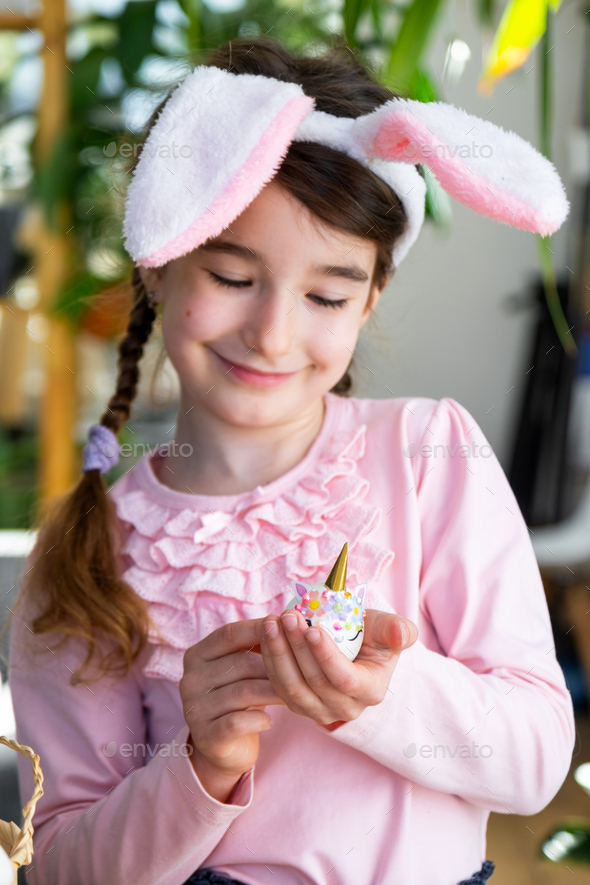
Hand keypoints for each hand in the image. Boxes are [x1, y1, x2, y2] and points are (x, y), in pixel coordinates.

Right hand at [179, 618, 283, 801]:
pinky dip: (259, 719)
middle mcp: (190, 679)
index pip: (229, 634)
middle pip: (239, 663)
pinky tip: (270, 720)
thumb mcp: (243, 667)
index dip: (259, 628)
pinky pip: (237, 722)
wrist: (224, 745)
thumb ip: (257, 645)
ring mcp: (194, 708)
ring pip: (242, 692)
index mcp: (197, 655)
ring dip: (272, 691)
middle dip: (273, 664)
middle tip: (300, 667)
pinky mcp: (205, 735)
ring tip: (293, 693)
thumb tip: (289, 618)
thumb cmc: (239, 695)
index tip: (287, 626)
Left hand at [259, 608, 417, 726]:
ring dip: (278, 654)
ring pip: (292, 687)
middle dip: (297, 648)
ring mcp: (319, 711)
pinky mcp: (299, 705)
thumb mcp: (387, 629)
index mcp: (371, 691)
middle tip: (287, 617)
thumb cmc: (372, 637)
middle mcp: (345, 708)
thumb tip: (400, 634)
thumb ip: (398, 630)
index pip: (345, 679)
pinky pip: (279, 687)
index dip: (326, 656)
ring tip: (271, 623)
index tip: (312, 629)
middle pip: (314, 682)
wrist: (354, 650)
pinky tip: (266, 634)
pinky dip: (270, 661)